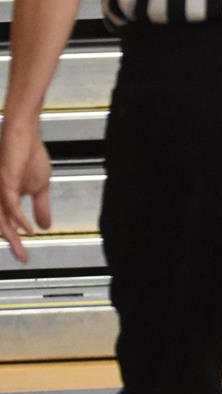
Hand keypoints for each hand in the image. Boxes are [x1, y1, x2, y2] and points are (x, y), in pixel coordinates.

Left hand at [0, 117, 51, 263]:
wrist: (24, 134)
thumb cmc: (28, 156)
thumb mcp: (40, 187)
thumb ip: (41, 207)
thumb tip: (45, 226)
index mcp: (6, 200)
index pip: (7, 225)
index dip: (15, 242)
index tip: (25, 256)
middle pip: (1, 225)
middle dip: (13, 244)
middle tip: (23, 258)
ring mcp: (0, 190)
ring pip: (1, 218)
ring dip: (12, 236)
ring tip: (21, 248)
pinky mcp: (5, 182)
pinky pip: (10, 205)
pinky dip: (18, 219)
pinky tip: (27, 228)